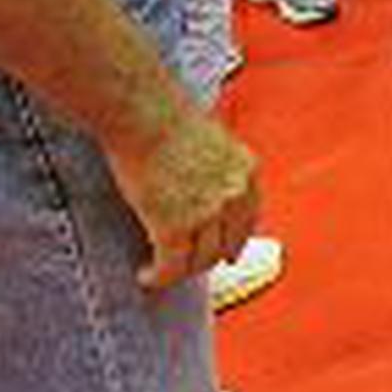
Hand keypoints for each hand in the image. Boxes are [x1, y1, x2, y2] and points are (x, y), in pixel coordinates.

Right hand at [102, 102, 260, 292]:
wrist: (143, 113)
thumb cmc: (167, 118)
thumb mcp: (212, 143)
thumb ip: (218, 172)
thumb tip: (205, 198)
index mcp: (247, 171)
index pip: (248, 220)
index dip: (232, 240)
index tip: (223, 252)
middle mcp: (235, 195)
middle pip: (226, 246)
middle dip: (206, 257)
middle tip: (184, 262)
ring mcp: (207, 214)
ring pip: (199, 262)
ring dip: (179, 270)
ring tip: (161, 270)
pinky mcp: (175, 227)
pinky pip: (171, 267)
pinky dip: (158, 277)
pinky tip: (146, 276)